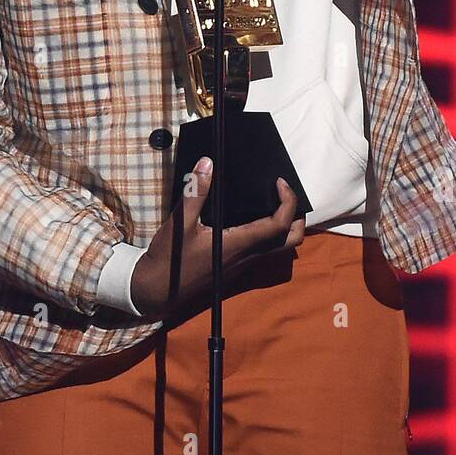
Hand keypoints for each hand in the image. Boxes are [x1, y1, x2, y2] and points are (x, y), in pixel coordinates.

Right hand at [130, 157, 305, 320]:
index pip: (279, 224)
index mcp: (239, 244)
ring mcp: (244, 265)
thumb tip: (207, 163)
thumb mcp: (179, 222)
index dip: (288, 201)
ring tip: (272, 202)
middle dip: (297, 216)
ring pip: (280, 248)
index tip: (279, 182)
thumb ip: (196, 192)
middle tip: (284, 193)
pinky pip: (265, 251)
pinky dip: (270, 233)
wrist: (158, 292)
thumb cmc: (170, 259)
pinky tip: (252, 218)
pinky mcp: (236, 268)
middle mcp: (248, 256)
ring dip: (286, 226)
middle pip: (291, 240)